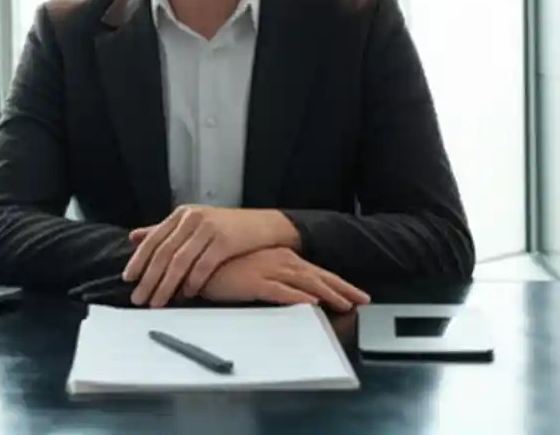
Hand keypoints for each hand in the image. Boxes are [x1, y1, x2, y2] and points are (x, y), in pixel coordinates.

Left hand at [123, 205, 300, 307]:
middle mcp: (192, 218)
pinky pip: (203, 265)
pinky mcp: (226, 240)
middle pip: (164, 252)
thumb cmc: (227, 227)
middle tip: (138, 298)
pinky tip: (186, 296)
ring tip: (157, 302)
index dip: (139, 259)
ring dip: (166, 285)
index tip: (128, 279)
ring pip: (180, 261)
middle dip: (149, 278)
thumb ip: (164, 231)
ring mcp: (209, 228)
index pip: (153, 239)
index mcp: (181, 214)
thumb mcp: (193, 224)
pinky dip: (193, 282)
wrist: (265, 225)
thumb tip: (133, 237)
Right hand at [197, 247, 370, 312]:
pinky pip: (282, 291)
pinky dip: (299, 297)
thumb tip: (294, 289)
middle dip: (342, 288)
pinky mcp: (255, 282)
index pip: (315, 270)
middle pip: (317, 276)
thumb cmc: (224, 265)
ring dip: (328, 294)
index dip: (336, 283)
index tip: (353, 293)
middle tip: (362, 299)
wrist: (198, 261)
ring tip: (345, 304)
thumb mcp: (254, 267)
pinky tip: (312, 303)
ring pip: (305, 283)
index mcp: (280, 256)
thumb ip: (274, 274)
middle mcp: (279, 261)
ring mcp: (268, 270)